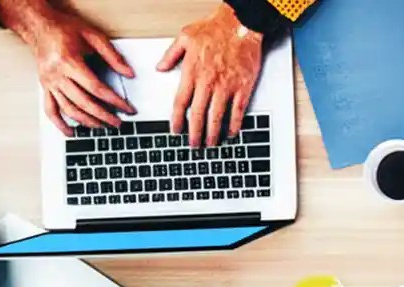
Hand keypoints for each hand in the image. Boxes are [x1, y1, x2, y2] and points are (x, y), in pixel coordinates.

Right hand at [0, 0, 134, 135]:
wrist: (39, 26)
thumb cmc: (64, 29)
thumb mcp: (92, 36)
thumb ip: (112, 56)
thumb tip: (129, 73)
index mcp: (69, 61)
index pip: (96, 88)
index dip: (114, 101)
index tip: (127, 108)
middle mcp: (57, 74)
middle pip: (83, 102)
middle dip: (103, 116)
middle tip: (118, 123)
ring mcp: (49, 82)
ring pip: (68, 109)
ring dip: (87, 122)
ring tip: (103, 127)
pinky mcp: (44, 87)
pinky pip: (50, 109)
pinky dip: (60, 124)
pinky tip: (71, 132)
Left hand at [158, 4, 263, 146]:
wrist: (240, 25)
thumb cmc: (214, 29)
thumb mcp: (185, 36)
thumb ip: (171, 54)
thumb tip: (160, 67)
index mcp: (192, 71)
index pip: (180, 102)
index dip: (177, 119)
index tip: (176, 130)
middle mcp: (208, 82)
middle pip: (198, 114)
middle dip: (194, 133)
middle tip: (193, 145)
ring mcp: (227, 86)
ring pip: (217, 116)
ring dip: (213, 133)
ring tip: (210, 143)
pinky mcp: (243, 87)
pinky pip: (238, 111)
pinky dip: (234, 124)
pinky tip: (231, 132)